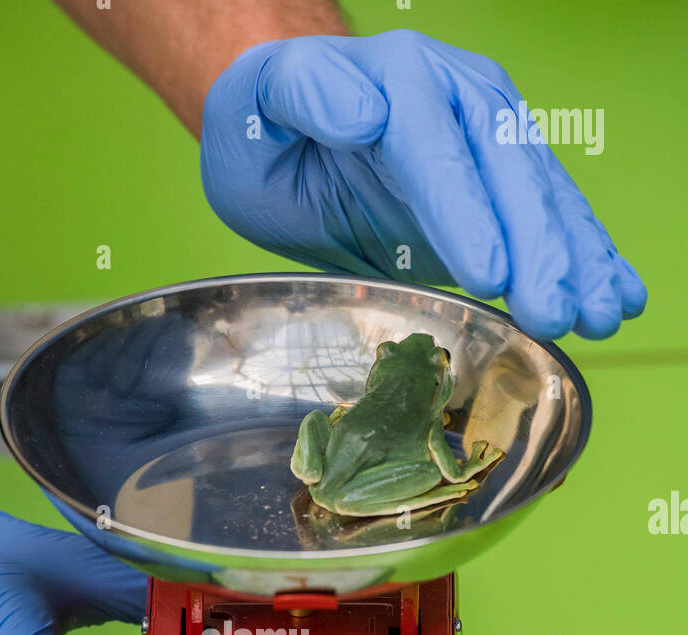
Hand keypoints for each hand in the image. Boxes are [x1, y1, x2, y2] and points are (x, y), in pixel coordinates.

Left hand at [201, 29, 646, 340]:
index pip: (436, 150)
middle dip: (537, 247)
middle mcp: (460, 98)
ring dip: (576, 260)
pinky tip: (617, 295)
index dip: (466, 211)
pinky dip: (588, 257)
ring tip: (601, 313)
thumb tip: (364, 111)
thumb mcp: (258, 105)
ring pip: (543, 197)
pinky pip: (553, 216)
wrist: (288, 128)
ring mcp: (491, 136)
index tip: (488, 273)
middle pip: (507, 173)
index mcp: (400, 80)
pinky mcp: (502, 181)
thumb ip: (305, 95)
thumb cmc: (266, 127)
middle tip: (555, 310)